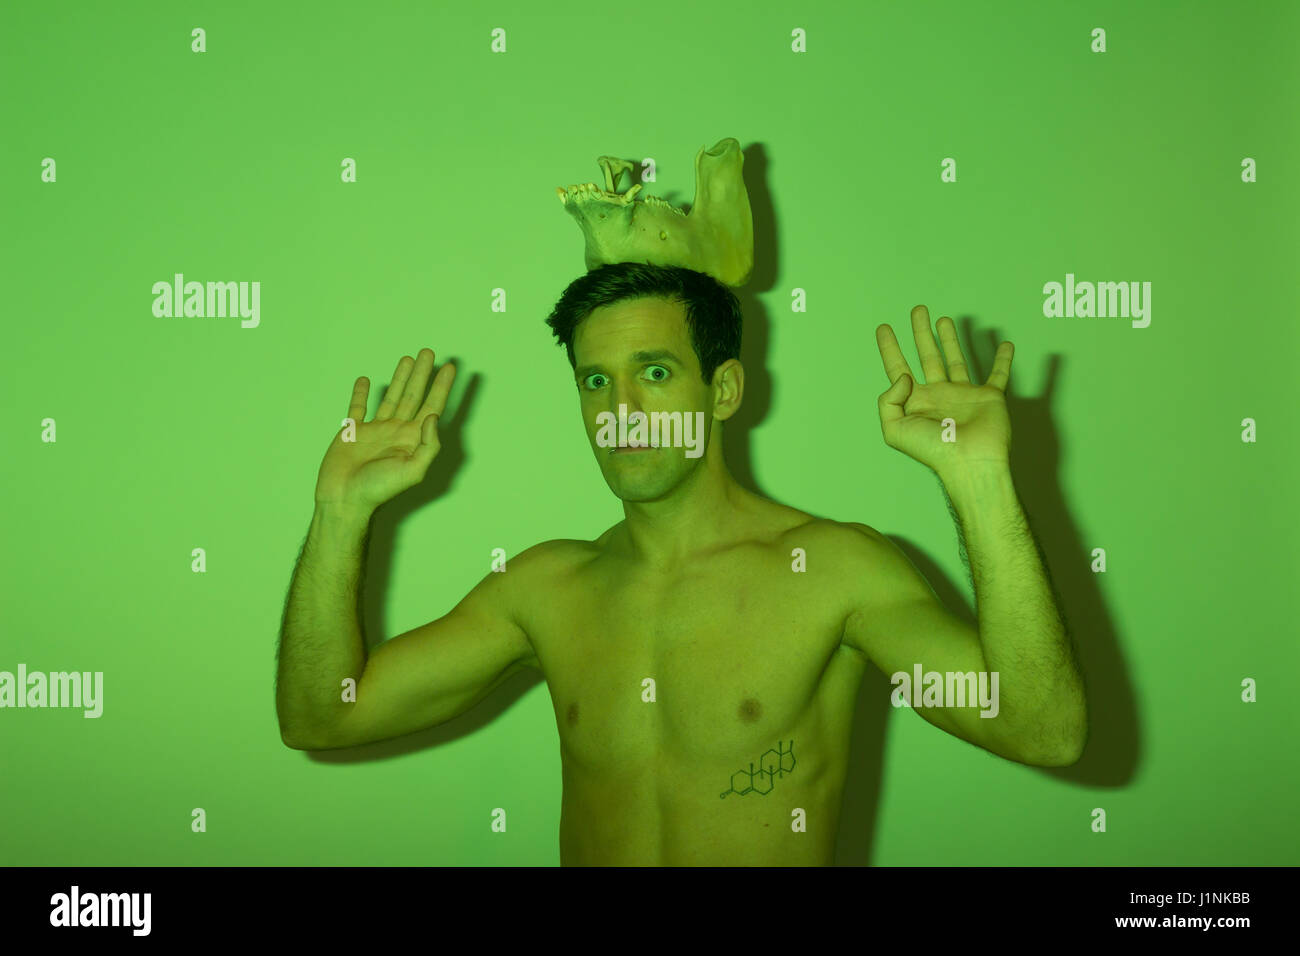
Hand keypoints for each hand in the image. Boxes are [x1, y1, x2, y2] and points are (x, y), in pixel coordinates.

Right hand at [314, 348, 455, 513]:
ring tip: (407, 359)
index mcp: (412, 439)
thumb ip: (427, 445)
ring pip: (390, 397)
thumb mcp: (413, 471)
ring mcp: (375, 431)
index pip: (432, 406)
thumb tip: (433, 417)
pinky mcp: (353, 432)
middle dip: (422, 374)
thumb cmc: (378, 490)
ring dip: (399, 378)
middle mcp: (396, 431)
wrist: (345, 500)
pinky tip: (365, 380)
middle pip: (413, 395)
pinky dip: (361, 393)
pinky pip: (358, 408)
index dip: (442, 387)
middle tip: (429, 352)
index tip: (450, 367)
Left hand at [875, 305, 1012, 476]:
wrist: (970, 461)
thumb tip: (904, 376)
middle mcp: (938, 395)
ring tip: (943, 319)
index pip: (898, 368)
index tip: (883, 327)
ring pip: (955, 358)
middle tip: (917, 310)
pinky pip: (998, 374)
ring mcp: (963, 394)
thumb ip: (889, 399)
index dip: (889, 347)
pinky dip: (1003, 359)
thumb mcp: (894, 429)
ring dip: (950, 338)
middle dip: (920, 332)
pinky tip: (1005, 344)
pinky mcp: (988, 396)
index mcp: (915, 401)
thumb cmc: (933, 450)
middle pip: (926, 355)